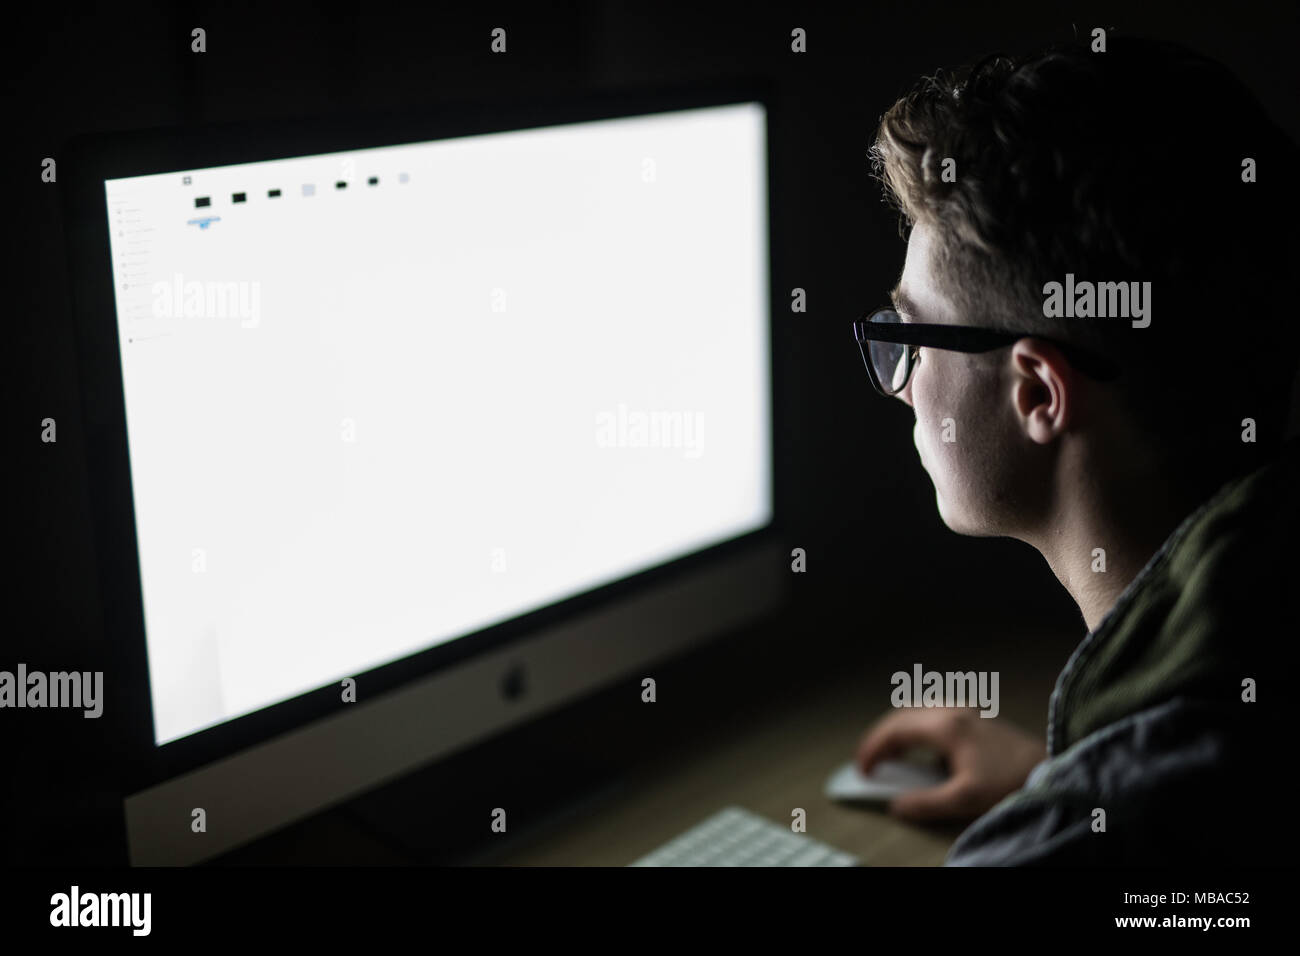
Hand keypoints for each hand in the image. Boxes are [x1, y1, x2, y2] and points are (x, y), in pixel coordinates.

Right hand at [855, 707, 1045, 822]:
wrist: (1050, 769)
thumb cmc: (1010, 781)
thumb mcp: (965, 798)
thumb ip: (925, 802)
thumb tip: (896, 804)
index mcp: (945, 726)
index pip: (895, 730)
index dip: (873, 749)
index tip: (862, 769)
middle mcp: (952, 711)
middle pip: (902, 717)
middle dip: (881, 738)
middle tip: (869, 762)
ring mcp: (965, 710)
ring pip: (917, 713)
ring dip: (898, 732)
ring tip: (891, 757)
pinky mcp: (975, 716)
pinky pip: (933, 714)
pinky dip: (916, 728)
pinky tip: (921, 747)